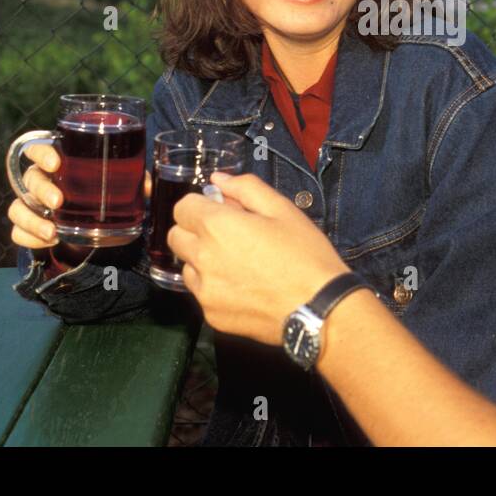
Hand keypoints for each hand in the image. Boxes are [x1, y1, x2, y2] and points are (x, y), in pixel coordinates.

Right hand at [8, 141, 150, 247]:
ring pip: (18, 208)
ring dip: (32, 220)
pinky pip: (18, 232)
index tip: (56, 163)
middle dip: (42, 190)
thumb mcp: (118, 183)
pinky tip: (48, 241)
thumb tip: (148, 186)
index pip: (37, 148)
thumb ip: (133, 179)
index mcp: (57, 162)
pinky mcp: (29, 228)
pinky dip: (30, 238)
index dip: (42, 153)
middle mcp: (40, 180)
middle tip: (59, 202)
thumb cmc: (100, 191)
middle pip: (30, 179)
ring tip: (52, 232)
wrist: (89, 223)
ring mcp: (31, 205)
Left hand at [169, 171, 350, 345]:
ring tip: (237, 263)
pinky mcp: (212, 315)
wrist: (318, 307)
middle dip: (195, 230)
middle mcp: (202, 258)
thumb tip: (218, 180)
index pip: (182, 208)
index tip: (221, 211)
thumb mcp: (282, 209)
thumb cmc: (305, 254)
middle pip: (176, 237)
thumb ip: (245, 188)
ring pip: (187, 266)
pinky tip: (244, 286)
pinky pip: (203, 293)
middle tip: (227, 235)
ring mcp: (205, 290)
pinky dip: (215, 287)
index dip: (201, 205)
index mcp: (216, 226)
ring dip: (202, 260)